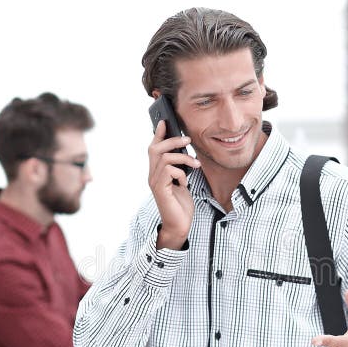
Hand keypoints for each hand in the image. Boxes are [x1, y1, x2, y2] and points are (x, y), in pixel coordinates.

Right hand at [148, 120, 199, 248]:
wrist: (179, 225)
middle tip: (188, 140)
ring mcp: (155, 182)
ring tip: (195, 165)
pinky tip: (186, 183)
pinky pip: (169, 171)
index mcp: (157, 172)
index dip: (158, 134)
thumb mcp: (182, 181)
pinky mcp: (160, 190)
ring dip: (183, 158)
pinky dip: (181, 173)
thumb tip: (184, 151)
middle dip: (173, 140)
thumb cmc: (181, 204)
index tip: (165, 121)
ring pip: (164, 158)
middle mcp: (152, 175)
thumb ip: (180, 168)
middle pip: (155, 148)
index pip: (154, 148)